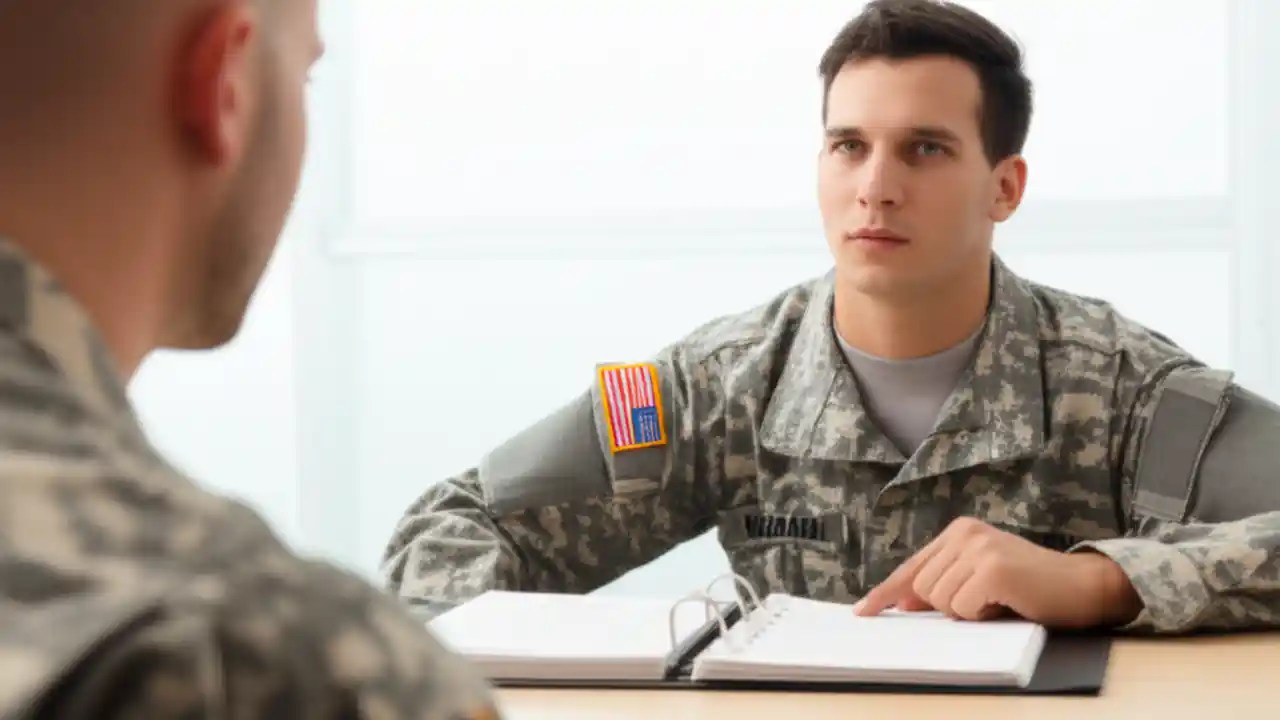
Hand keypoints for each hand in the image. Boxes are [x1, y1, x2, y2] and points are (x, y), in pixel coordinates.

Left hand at [852, 517, 1142, 628]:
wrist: (1083, 586)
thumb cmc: (1031, 587)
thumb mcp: (979, 579)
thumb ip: (943, 583)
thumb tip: (901, 603)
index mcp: (959, 532)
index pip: (913, 567)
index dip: (887, 592)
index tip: (865, 611)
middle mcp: (965, 533)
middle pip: (921, 588)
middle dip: (948, 607)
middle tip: (986, 601)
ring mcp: (979, 548)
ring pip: (939, 600)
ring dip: (968, 612)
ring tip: (998, 600)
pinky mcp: (993, 569)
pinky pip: (962, 609)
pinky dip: (982, 616)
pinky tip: (1007, 602)